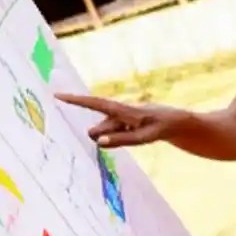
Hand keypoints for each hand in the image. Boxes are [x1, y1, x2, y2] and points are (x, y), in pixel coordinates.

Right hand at [56, 93, 186, 147]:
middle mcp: (119, 112)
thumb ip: (122, 139)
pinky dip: (114, 138)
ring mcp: (122, 119)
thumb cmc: (163, 127)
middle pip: (98, 127)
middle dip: (101, 135)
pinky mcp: (125, 124)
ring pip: (106, 133)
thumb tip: (97, 140)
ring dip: (112, 138)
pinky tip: (131, 134)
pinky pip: (112, 134)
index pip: (95, 104)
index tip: (57, 94)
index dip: (76, 100)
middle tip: (125, 134)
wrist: (178, 123)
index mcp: (123, 110)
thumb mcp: (145, 137)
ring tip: (137, 133)